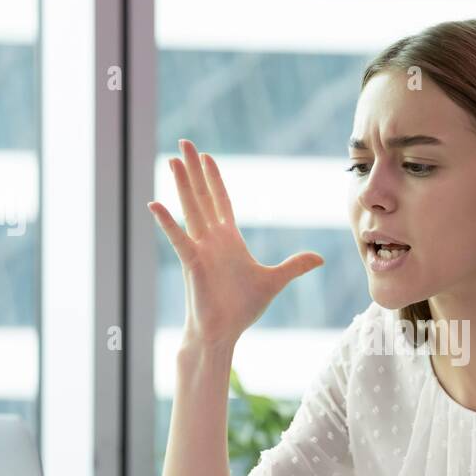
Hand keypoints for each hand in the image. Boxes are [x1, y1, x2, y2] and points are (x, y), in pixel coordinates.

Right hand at [148, 139, 323, 349]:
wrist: (223, 332)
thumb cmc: (241, 309)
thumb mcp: (274, 281)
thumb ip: (295, 266)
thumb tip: (319, 258)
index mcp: (229, 240)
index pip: (221, 201)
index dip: (215, 179)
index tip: (208, 157)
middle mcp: (211, 239)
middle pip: (202, 196)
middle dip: (195, 170)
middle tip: (185, 143)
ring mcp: (200, 249)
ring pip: (190, 209)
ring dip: (181, 184)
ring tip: (173, 160)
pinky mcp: (191, 263)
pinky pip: (178, 239)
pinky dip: (167, 222)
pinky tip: (155, 204)